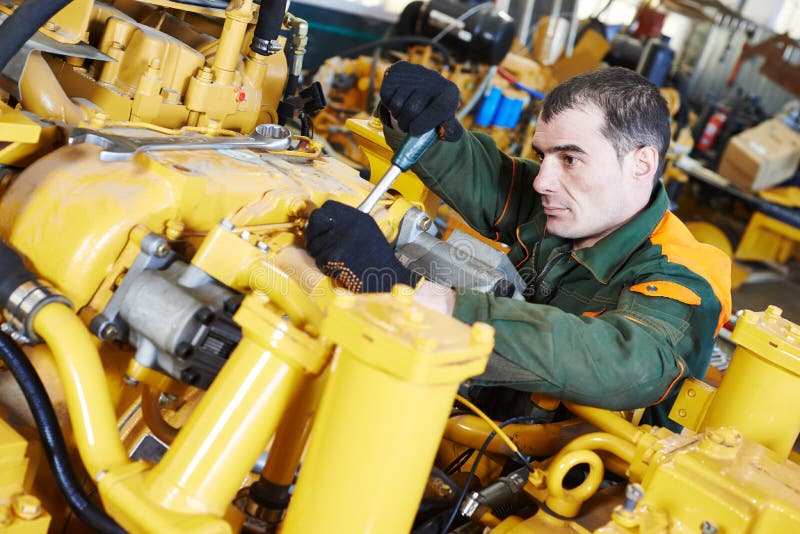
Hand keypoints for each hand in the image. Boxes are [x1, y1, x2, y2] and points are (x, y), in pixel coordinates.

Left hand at [305, 200, 420, 292]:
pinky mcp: (333, 255)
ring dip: (322, 255)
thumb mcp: (368, 232)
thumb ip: (346, 224)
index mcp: (357, 216)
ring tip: (341, 261)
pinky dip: (327, 268)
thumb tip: (320, 223)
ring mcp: (339, 239)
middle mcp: (347, 224)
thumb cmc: (377, 260)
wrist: (385, 279)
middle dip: (314, 233)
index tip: (322, 227)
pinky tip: (342, 270)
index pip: (328, 206)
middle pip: (316, 219)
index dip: (322, 217)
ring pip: (314, 244)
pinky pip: (320, 260)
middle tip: (320, 245)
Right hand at [380, 61, 463, 140]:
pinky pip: (387, 96)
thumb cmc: (435, 111)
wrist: (422, 87)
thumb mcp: (446, 122)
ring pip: (397, 105)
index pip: (440, 108)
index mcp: (451, 93)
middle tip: (408, 128)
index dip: (425, 122)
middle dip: (406, 125)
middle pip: (412, 109)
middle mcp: (434, 79)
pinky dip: (389, 105)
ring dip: (397, 116)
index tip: (414, 131)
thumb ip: (451, 131)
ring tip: (405, 114)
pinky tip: (400, 100)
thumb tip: (448, 133)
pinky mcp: (398, 70)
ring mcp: (415, 72)